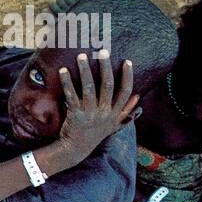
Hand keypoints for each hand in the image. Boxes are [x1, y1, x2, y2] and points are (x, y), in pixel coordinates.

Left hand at [55, 50, 138, 166]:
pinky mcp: (75, 115)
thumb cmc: (94, 135)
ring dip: (85, 70)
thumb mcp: (113, 125)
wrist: (75, 149)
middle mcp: (105, 112)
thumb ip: (125, 111)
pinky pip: (71, 95)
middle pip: (108, 85)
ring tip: (81, 56)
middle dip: (105, 67)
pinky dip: (67, 82)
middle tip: (102, 51)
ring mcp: (90, 114)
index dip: (128, 76)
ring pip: (90, 87)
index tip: (127, 61)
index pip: (125, 92)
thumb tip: (138, 97)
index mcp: (115, 114)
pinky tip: (63, 71)